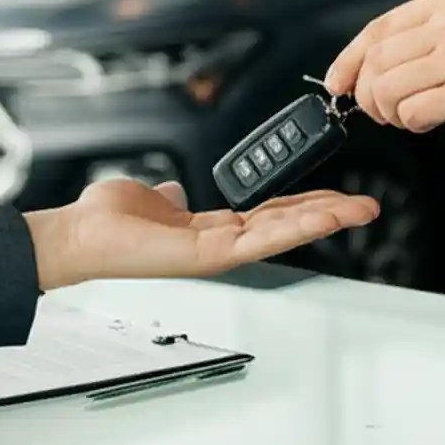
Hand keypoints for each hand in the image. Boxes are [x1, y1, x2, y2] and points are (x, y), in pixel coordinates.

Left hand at [24, 180, 378, 290]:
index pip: (268, 215)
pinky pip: (260, 240)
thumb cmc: (104, 222)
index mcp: (209, 228)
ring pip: (282, 235)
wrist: (77, 235)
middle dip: (328, 214)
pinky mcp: (209, 256)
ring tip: (359, 211)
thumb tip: (171, 189)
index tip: (334, 196)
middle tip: (366, 207)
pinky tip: (322, 217)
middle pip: (285, 225)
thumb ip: (167, 194)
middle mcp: (218, 242)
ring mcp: (217, 252)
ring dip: (324, 221)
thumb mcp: (148, 196)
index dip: (304, 206)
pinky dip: (295, 228)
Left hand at [325, 0, 444, 142]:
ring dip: (388, 112)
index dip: (349, 59)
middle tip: (378, 111)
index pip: (378, 28)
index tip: (337, 82)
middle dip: (366, 93)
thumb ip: (431, 34)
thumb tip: (374, 64)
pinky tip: (428, 123)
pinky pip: (415, 112)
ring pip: (389, 88)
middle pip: (377, 60)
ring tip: (407, 118)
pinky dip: (412, 123)